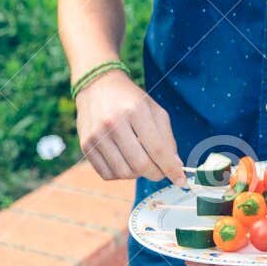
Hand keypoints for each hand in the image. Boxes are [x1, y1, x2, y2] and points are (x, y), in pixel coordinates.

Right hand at [75, 68, 186, 187]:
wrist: (97, 85)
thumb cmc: (130, 100)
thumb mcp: (154, 110)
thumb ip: (167, 138)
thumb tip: (175, 166)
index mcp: (136, 110)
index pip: (157, 149)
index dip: (171, 169)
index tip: (180, 180)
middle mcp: (114, 123)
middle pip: (140, 165)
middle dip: (156, 174)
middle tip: (161, 171)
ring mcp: (97, 135)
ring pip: (124, 173)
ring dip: (138, 174)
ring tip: (142, 162)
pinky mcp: (86, 145)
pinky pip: (107, 174)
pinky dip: (120, 174)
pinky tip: (125, 161)